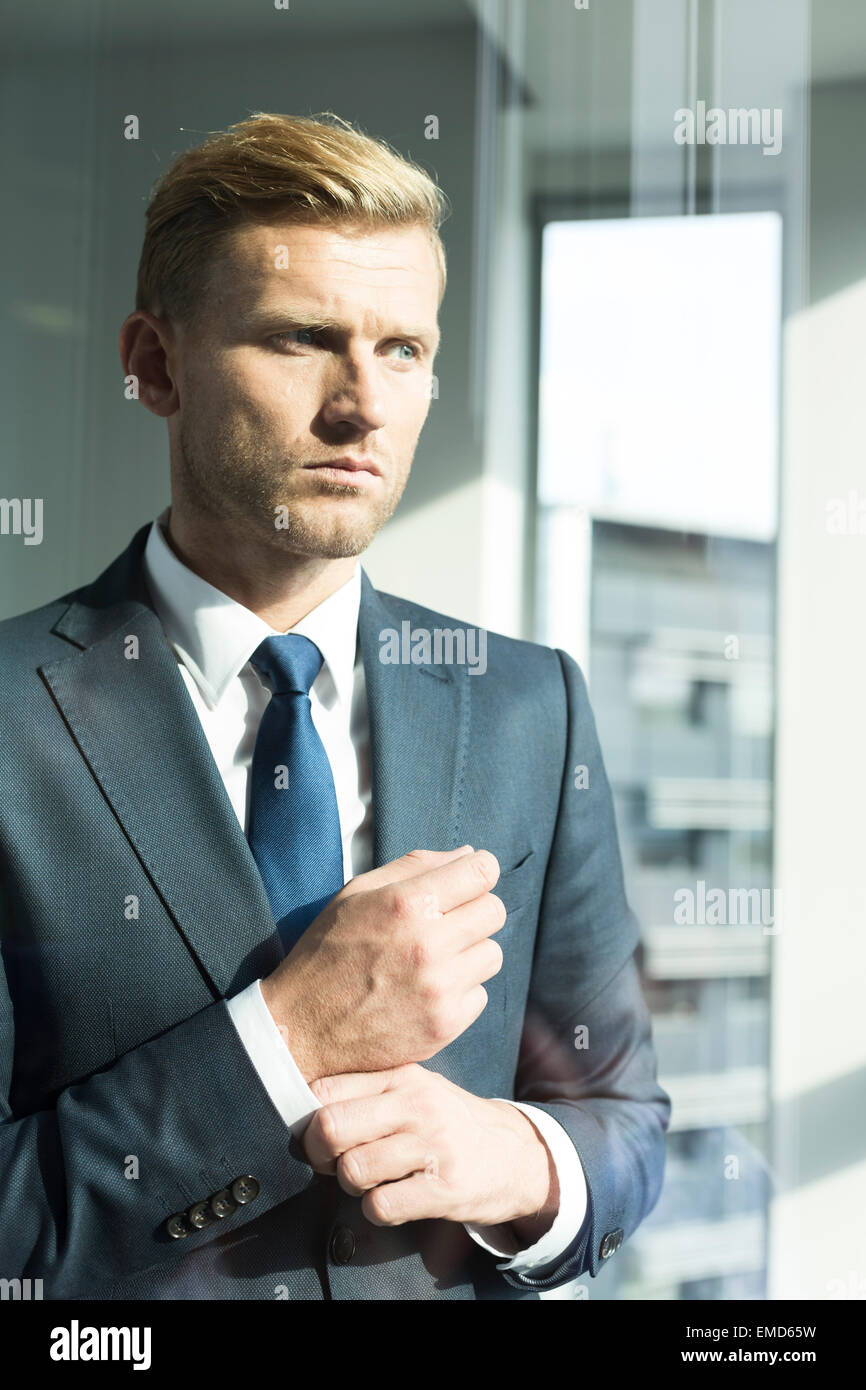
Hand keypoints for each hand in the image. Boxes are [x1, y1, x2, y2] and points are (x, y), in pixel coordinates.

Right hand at [261, 847, 505, 1082]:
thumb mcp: (356, 894)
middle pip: (495, 911)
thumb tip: (467, 853)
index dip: (478, 871)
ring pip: (492, 954)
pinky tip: (427, 991)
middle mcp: (429, 945)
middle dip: (474, 910)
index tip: (469, 880)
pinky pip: (480, 995)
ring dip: (469, 953)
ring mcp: (440, 988)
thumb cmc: (326, 953)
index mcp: (406, 904)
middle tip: (446, 921)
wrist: (302, 1027)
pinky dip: (460, 991)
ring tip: (434, 959)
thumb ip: (415, 867)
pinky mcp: (445, 1025)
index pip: (482, 872)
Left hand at [303, 1063, 558, 1234]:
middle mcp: (417, 1104)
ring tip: (371, 1180)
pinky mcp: (444, 1187)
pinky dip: (376, 1210)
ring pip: (352, 1170)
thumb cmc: (452, 1122)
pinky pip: (380, 1205)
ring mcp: (433, 1145)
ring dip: (351, 1185)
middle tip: (330, 1163)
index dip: (308, 1118)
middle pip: (331, 1127)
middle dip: (319, 1154)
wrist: (517, 1155)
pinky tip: (394, 1199)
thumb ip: (370, 1091)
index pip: (326, 1088)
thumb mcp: (418, 1089)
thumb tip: (307, 1108)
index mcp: (403, 1076)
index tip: (317, 1134)